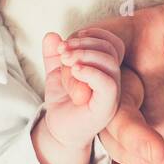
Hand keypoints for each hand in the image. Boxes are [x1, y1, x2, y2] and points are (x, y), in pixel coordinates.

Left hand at [41, 27, 122, 147]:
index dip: (91, 35)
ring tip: (65, 60)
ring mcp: (112, 94)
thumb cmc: (63, 101)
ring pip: (109, 63)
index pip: (110, 42)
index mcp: (105, 68)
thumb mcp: (56, 72)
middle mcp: (113, 79)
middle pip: (109, 50)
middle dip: (83, 45)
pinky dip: (90, 72)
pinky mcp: (105, 107)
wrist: (59, 128)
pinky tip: (74, 71)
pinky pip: (107, 84)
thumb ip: (54, 55)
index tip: (67, 41)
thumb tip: (51, 36)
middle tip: (62, 51)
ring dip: (84, 55)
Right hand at [91, 0, 163, 163]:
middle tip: (133, 130)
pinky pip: (132, 152)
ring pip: (110, 126)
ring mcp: (146, 101)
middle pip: (94, 93)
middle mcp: (134, 66)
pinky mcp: (162, 132)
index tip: (87, 81)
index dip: (80, 65)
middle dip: (105, 115)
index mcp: (136, 31)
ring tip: (158, 155)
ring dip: (124, 146)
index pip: (90, 47)